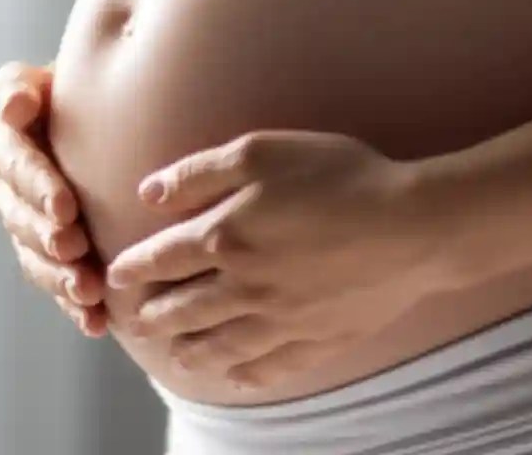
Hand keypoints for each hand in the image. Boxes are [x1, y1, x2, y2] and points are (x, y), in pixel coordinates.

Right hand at [0, 61, 107, 336]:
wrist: (118, 114)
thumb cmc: (100, 83)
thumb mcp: (76, 70)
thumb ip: (39, 85)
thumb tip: (16, 104)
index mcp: (8, 120)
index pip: (11, 149)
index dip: (34, 180)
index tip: (64, 205)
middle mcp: (6, 165)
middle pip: (16, 204)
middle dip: (43, 229)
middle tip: (73, 244)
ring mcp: (20, 207)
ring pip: (29, 245)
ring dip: (55, 270)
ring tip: (85, 287)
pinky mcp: (41, 243)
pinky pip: (50, 275)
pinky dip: (71, 302)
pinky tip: (93, 322)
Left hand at [106, 130, 453, 387]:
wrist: (415, 226)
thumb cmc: (339, 176)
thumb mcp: (261, 153)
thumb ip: (199, 173)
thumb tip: (147, 194)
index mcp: (224, 237)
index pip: (162, 260)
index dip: (134, 269)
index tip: (116, 277)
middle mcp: (243, 287)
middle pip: (183, 309)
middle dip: (153, 316)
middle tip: (134, 322)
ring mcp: (281, 321)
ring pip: (221, 345)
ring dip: (190, 351)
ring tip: (174, 355)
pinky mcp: (319, 340)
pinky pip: (273, 367)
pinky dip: (248, 375)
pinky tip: (238, 378)